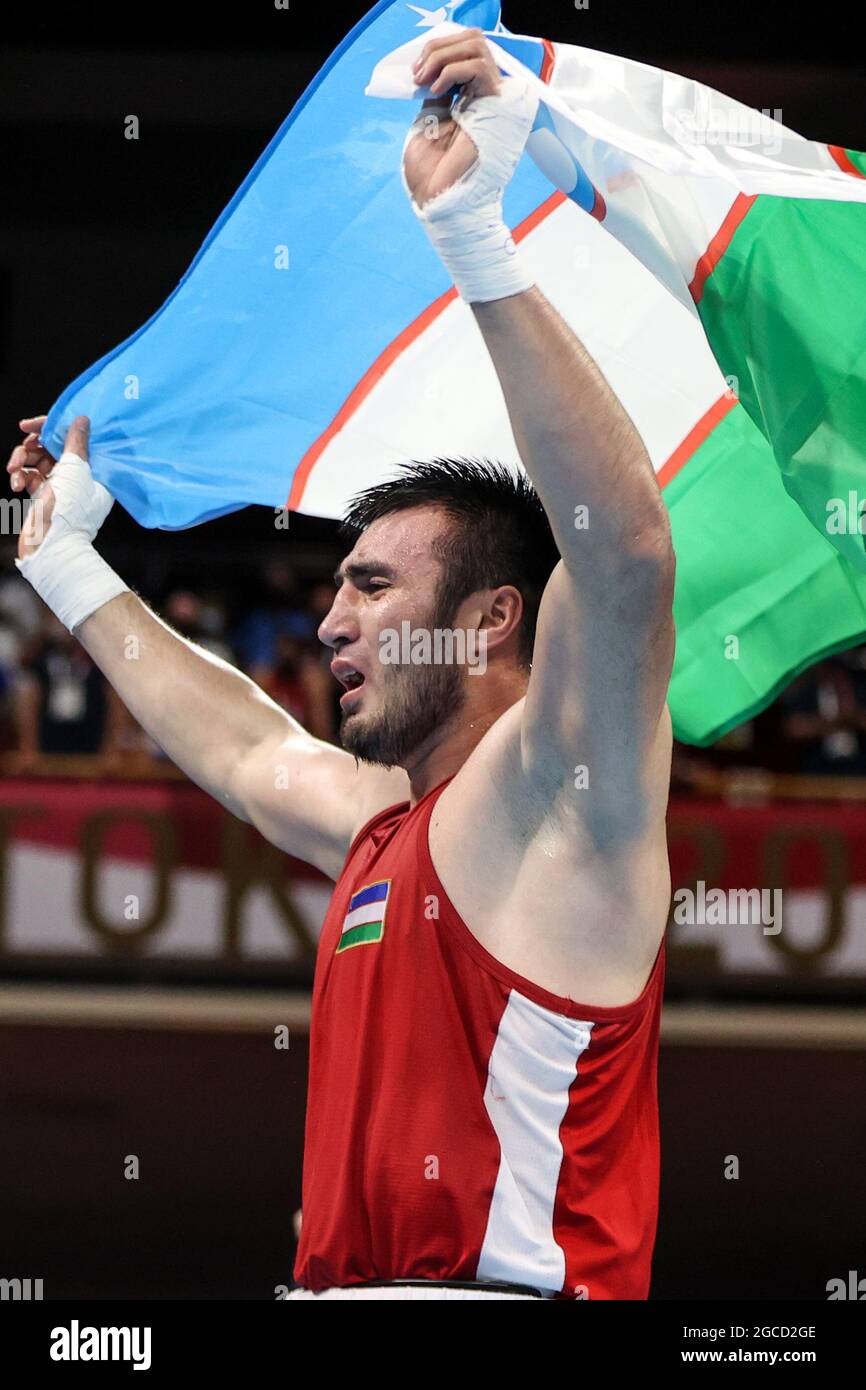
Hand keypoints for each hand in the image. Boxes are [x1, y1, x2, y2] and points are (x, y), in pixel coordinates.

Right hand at [7, 416, 90, 561]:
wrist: (51, 548)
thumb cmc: (69, 509)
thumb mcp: (75, 469)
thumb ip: (75, 442)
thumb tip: (82, 420)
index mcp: (94, 470)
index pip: (74, 438)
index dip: (51, 427)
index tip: (29, 424)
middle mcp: (80, 477)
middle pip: (51, 448)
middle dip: (32, 446)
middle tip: (23, 448)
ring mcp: (61, 486)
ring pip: (37, 461)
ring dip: (22, 461)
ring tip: (13, 470)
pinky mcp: (44, 495)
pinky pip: (30, 477)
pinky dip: (21, 477)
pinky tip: (15, 483)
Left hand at [404, 29, 501, 206]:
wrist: (439, 202)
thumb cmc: (431, 175)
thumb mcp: (427, 124)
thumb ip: (436, 97)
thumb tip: (432, 72)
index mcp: (469, 101)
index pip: (462, 53)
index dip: (438, 51)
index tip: (415, 71)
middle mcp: (484, 97)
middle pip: (472, 41)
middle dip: (439, 48)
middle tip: (418, 72)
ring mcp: (491, 101)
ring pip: (477, 46)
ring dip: (443, 55)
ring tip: (424, 78)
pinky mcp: (496, 107)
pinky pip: (479, 67)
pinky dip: (451, 70)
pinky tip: (435, 90)